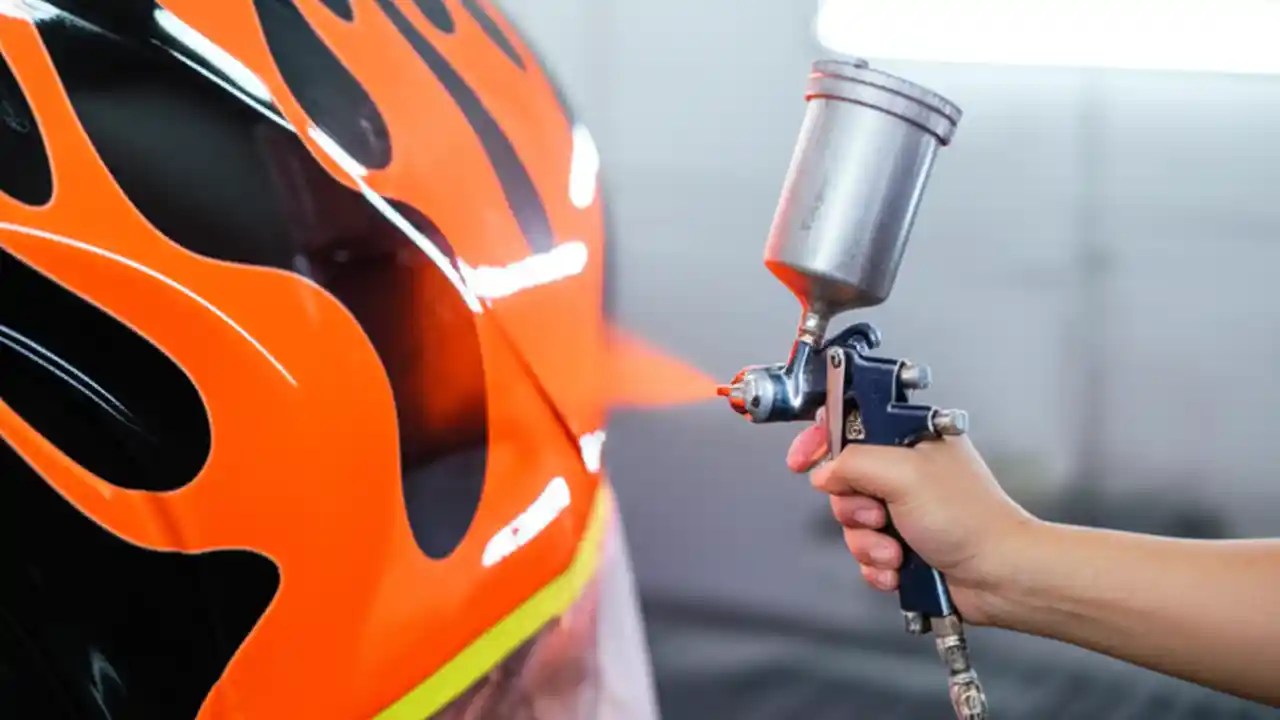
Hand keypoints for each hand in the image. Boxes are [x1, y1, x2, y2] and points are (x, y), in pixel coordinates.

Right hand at [786, 410, 1038, 624]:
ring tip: (895, 549)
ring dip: (867, 543)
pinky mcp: (902, 544)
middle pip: (843, 481)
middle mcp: (905, 471)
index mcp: (910, 439)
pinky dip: (876, 565)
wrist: (998, 575)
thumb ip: (854, 462)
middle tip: (878, 514)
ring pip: (851, 522)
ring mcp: (903, 509)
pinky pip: (864, 553)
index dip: (821, 438)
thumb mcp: (905, 474)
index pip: (851, 423)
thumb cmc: (972, 519)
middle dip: (852, 507)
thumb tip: (826, 472)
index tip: (802, 458)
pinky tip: (899, 567)